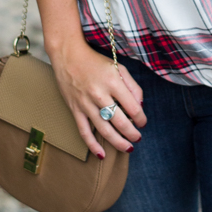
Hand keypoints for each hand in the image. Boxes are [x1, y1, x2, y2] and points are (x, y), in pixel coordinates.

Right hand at [48, 40, 146, 157]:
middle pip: (120, 121)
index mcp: (113, 82)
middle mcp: (99, 94)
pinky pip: (84, 131)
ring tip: (127, 148)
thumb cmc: (96, 62)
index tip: (143, 122)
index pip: (132, 107)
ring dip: (117, 142)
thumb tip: (140, 106)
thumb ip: (132, 86)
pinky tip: (101, 154)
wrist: (69, 56)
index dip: (141, 118)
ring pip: (104, 130)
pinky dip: (92, 145)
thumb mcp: (119, 67)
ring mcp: (86, 104)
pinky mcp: (75, 110)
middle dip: (132, 133)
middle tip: (137, 138)